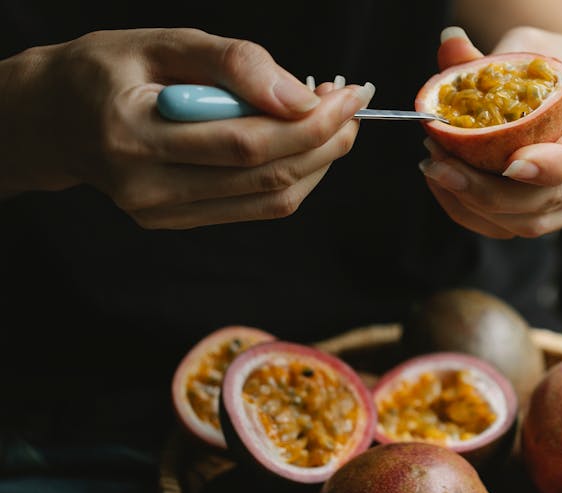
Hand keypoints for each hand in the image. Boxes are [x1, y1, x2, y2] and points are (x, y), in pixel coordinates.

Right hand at [1, 28, 373, 227]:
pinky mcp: (177, 223)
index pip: (246, 143)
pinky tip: (302, 143)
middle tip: (351, 105)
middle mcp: (146, 186)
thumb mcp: (162, 43)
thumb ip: (233, 63)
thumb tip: (301, 97)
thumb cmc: (107, 71)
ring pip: (270, 199)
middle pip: (266, 176)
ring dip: (318, 161)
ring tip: (333, 121)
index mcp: (134, 134)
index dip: (310, 122)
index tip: (348, 94)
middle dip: (325, 140)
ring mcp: (161, 213)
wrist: (54, 117)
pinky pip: (256, 207)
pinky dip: (293, 177)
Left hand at [419, 27, 561, 238]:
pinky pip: (517, 229)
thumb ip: (492, 57)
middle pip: (553, 196)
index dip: (551, 163)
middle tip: (439, 160)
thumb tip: (449, 47)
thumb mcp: (534, 47)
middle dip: (490, 188)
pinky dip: (476, 214)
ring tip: (436, 167)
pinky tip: (447, 187)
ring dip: (476, 203)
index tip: (509, 165)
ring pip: (533, 221)